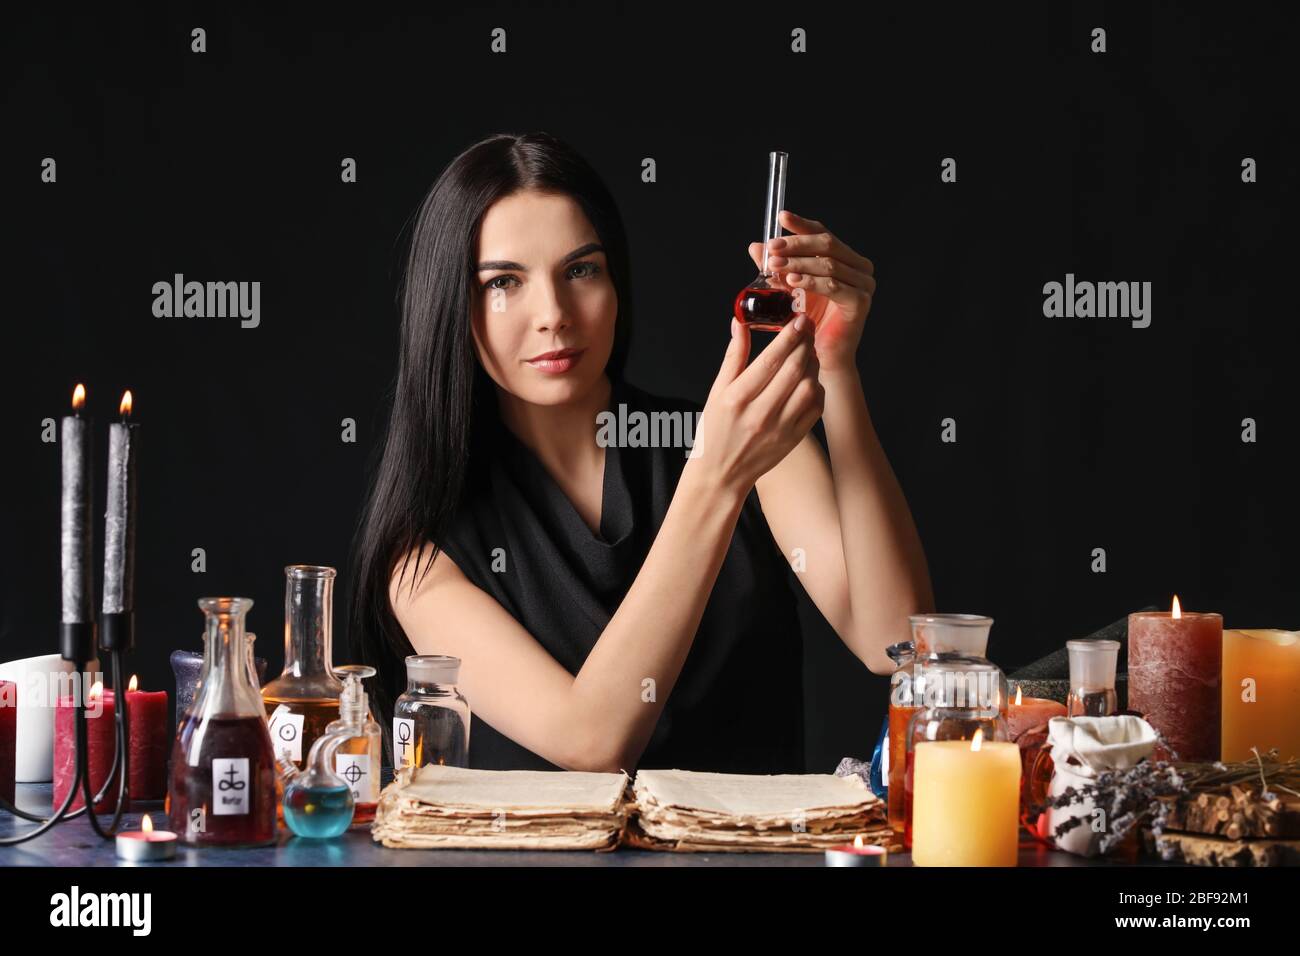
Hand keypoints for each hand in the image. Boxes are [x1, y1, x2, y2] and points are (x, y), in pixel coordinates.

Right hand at [689, 314, 823, 499]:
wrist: (721, 474)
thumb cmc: (715, 430)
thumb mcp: (716, 391)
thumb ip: (733, 356)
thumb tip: (740, 323)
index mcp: (737, 398)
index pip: (771, 360)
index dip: (789, 336)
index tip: (799, 319)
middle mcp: (760, 414)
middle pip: (794, 370)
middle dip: (805, 343)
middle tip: (808, 328)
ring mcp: (779, 428)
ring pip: (808, 387)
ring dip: (812, 364)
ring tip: (807, 352)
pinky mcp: (793, 439)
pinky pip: (814, 408)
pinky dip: (816, 388)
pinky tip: (809, 378)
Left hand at [747, 210, 875, 373]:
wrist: (821, 356)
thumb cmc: (809, 322)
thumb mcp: (788, 288)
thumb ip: (777, 267)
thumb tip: (756, 246)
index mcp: (846, 258)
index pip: (823, 234)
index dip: (801, 225)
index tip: (781, 217)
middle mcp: (859, 267)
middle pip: (826, 245)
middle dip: (796, 244)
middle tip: (772, 248)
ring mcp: (863, 284)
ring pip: (827, 264)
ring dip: (798, 263)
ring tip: (775, 266)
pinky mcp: (860, 302)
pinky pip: (833, 286)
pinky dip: (811, 281)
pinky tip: (792, 281)